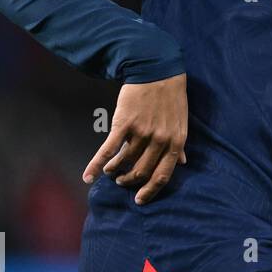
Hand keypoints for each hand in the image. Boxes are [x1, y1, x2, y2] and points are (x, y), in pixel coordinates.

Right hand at [83, 73, 188, 204]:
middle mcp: (160, 141)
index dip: (150, 191)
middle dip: (129, 180)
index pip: (162, 175)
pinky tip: (88, 176)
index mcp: (176, 142)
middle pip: (141, 172)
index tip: (139, 200)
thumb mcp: (181, 122)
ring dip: (115, 171)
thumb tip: (183, 163)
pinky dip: (96, 165)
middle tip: (122, 181)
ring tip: (111, 172)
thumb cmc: (171, 98)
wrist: (156, 72)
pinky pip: (108, 151)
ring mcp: (142, 133)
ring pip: (124, 162)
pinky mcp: (124, 124)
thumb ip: (179, 145)